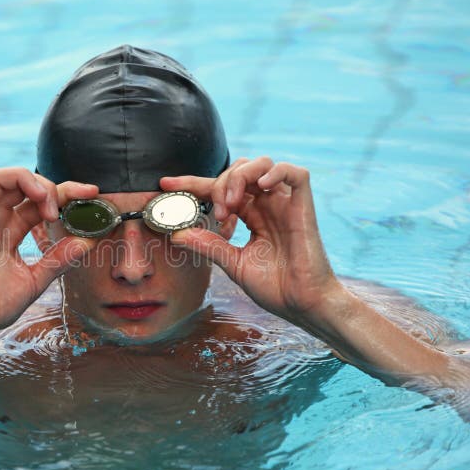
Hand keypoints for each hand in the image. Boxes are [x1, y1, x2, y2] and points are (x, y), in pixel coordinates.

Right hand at [0, 147, 97, 335]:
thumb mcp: (36, 279)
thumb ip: (59, 259)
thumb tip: (88, 242)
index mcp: (11, 230)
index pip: (40, 199)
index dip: (66, 191)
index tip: (92, 193)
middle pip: (23, 184)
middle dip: (50, 188)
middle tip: (62, 209)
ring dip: (26, 181)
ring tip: (45, 200)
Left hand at [161, 157, 341, 323]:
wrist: (302, 306)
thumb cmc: (275, 288)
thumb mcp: (233, 264)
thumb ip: (208, 245)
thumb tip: (176, 234)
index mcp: (251, 216)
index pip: (219, 189)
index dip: (193, 183)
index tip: (165, 185)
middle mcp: (267, 205)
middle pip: (237, 171)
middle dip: (218, 186)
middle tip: (217, 216)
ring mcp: (285, 204)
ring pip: (261, 163)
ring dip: (239, 177)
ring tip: (231, 206)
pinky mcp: (304, 207)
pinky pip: (296, 173)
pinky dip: (276, 171)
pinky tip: (262, 186)